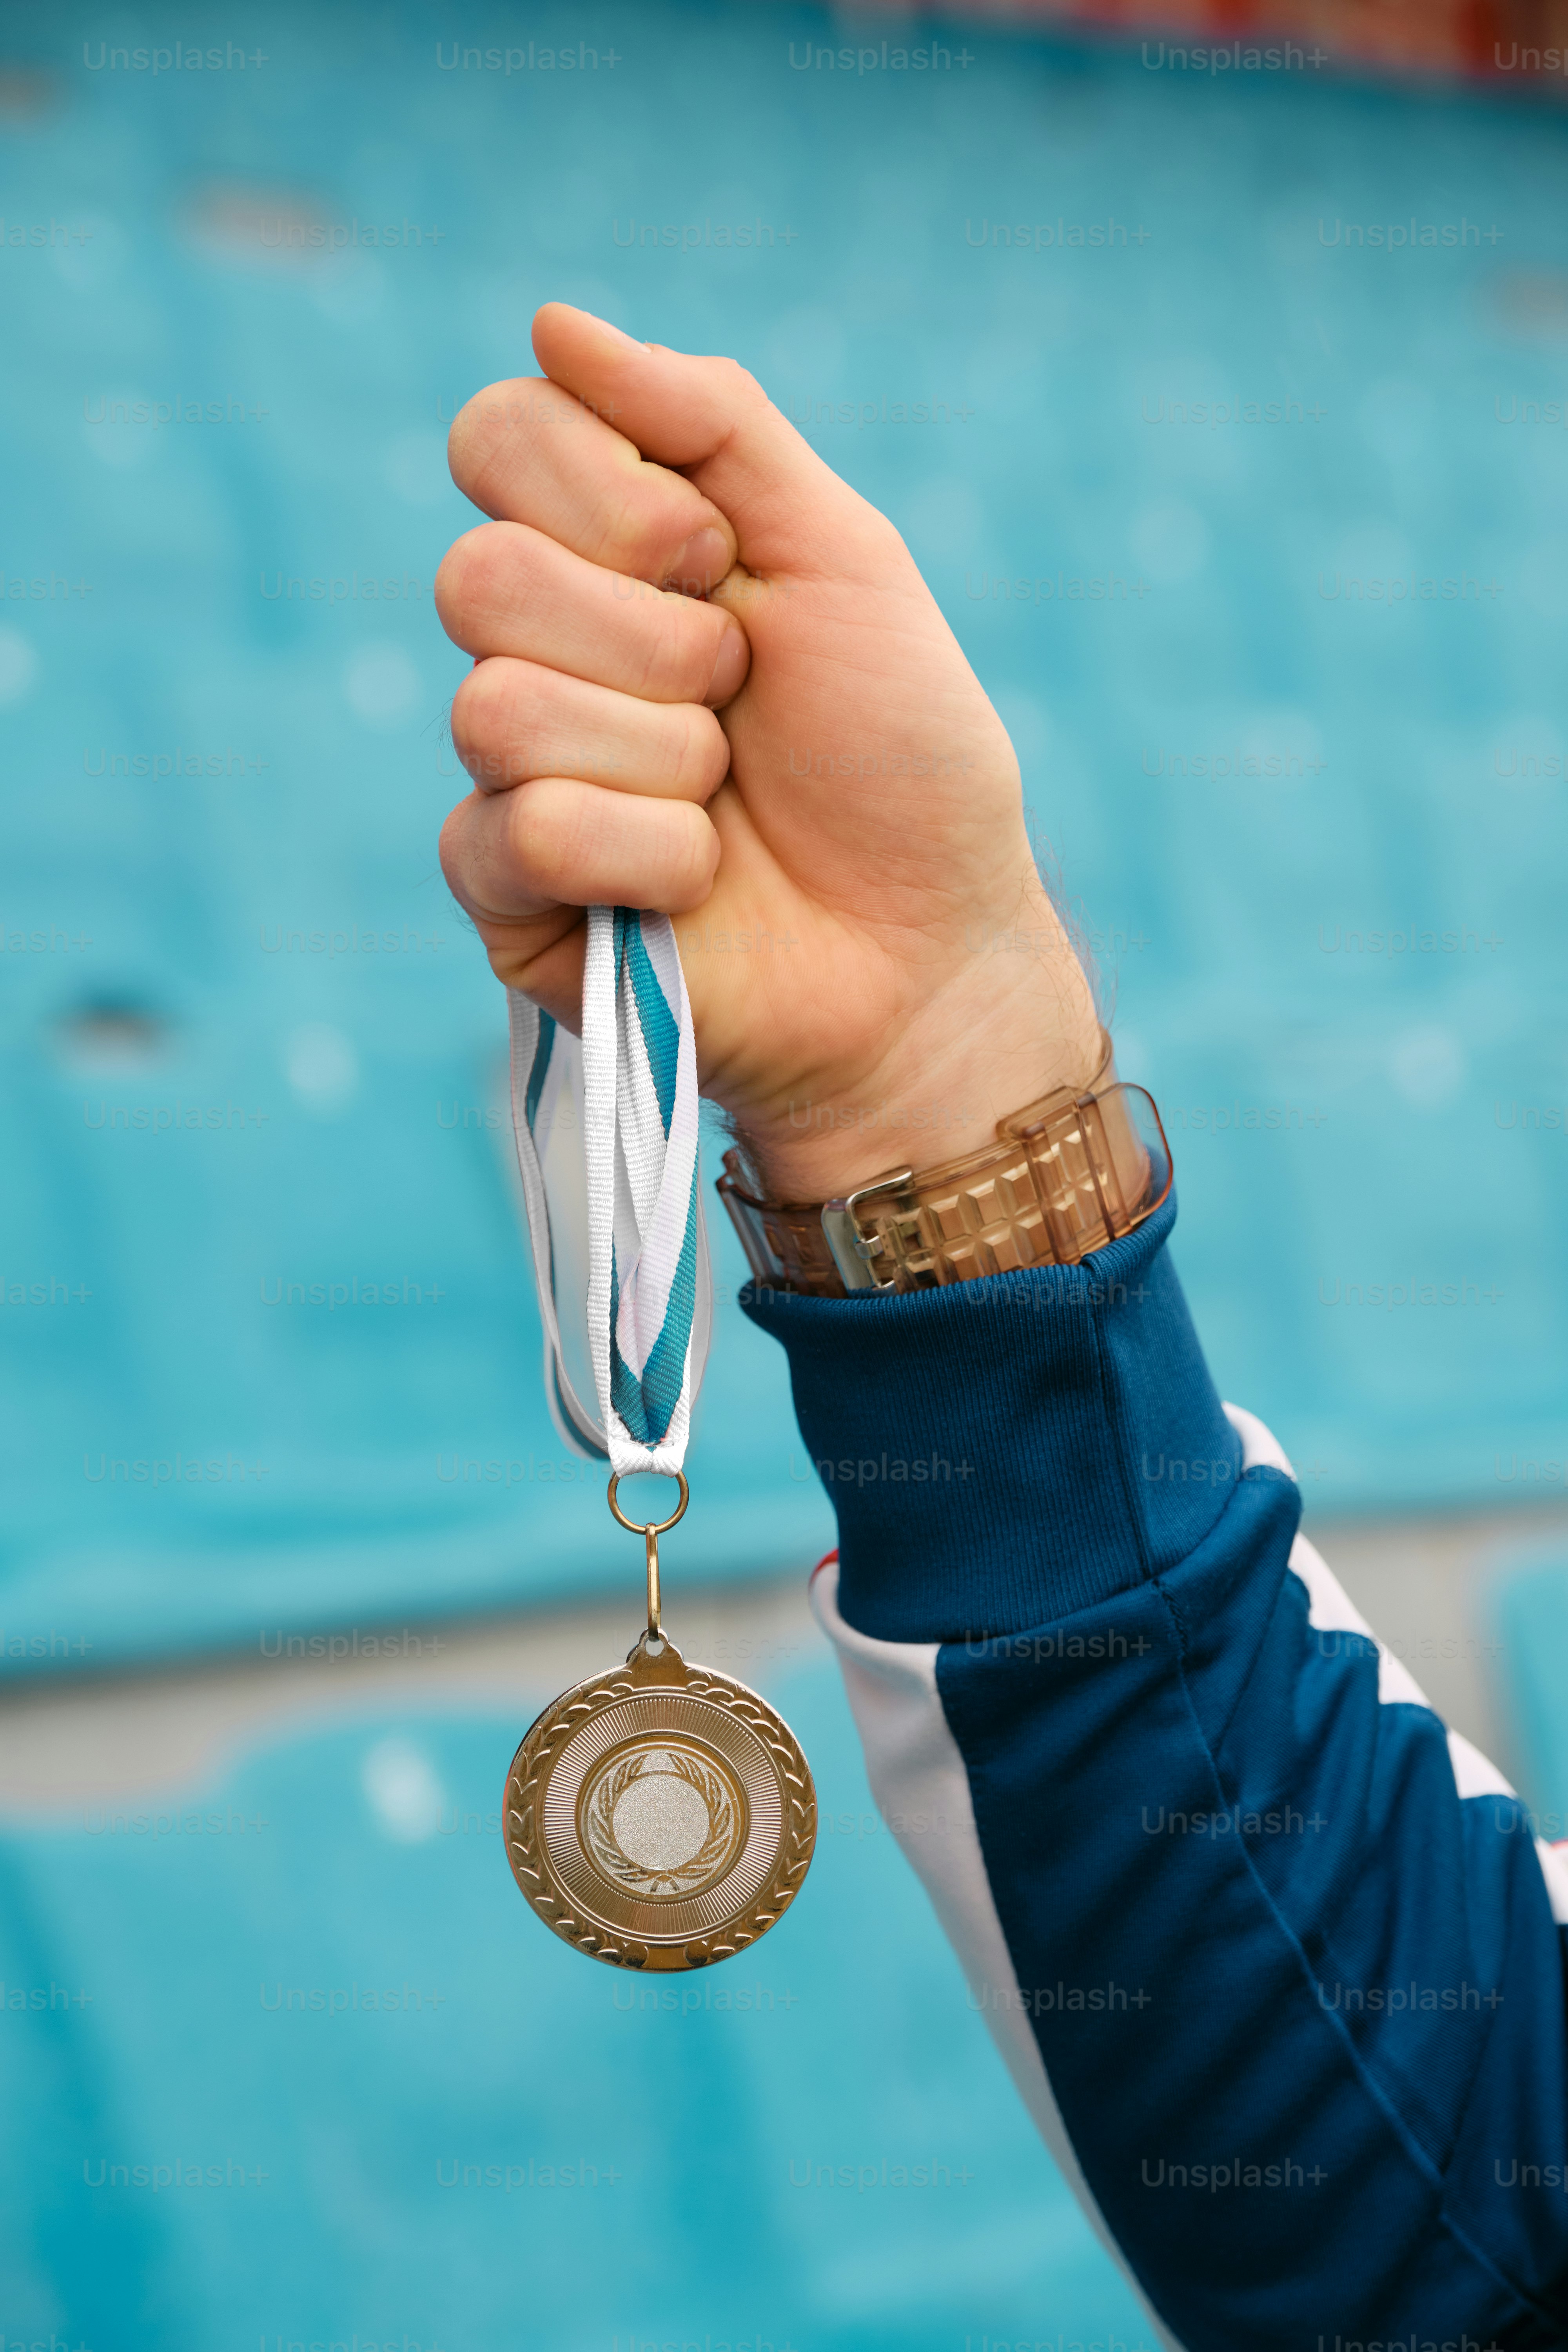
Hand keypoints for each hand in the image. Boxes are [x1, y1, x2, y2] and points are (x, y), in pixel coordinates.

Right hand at [436, 305, 1100, 1199]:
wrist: (933, 951)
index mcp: (608, 556)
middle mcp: (541, 654)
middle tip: (738, 691)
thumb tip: (550, 321)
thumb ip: (713, 423)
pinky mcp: (509, 895)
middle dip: (653, 636)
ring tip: (727, 795)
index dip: (606, 488)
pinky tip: (697, 884)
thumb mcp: (843, 554)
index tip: (716, 557)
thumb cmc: (901, 761)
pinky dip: (645, 852)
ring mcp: (514, 777)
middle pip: (482, 575)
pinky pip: (523, 829)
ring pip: (496, 707)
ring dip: (661, 751)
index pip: (499, 440)